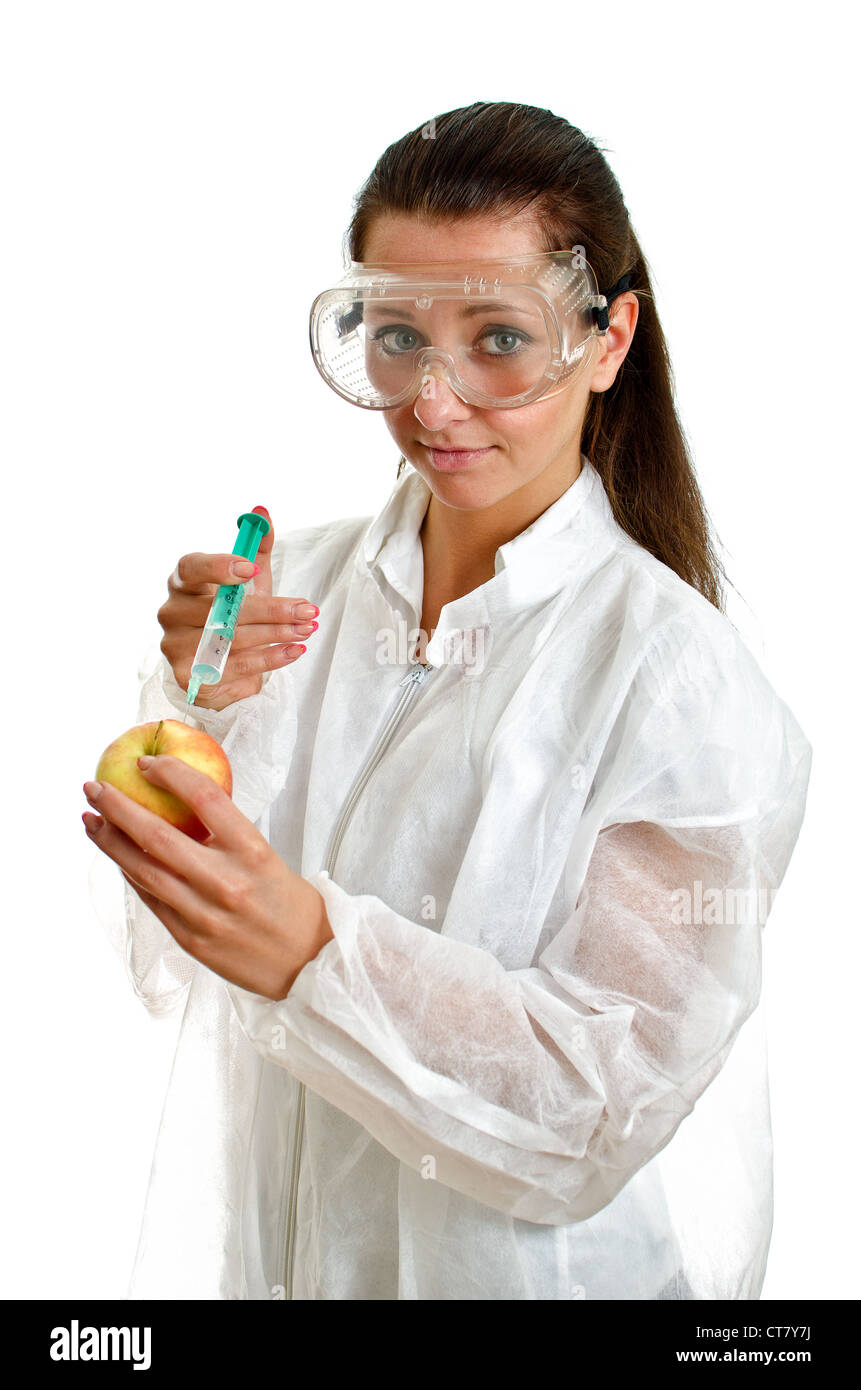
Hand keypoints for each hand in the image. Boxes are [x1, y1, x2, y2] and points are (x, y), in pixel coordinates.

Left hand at [82, 754, 332, 999]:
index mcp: (253, 852)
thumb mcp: (268, 857)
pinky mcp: (189, 939)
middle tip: (94, 788)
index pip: (205, 798)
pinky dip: (130, 873)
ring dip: (110, 842)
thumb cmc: (289, 904)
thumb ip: (226, 835)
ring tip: (91, 820)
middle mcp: (225, 881)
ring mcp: (203, 913)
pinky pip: (150, 899)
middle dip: (118, 807)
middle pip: (157, 835)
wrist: (309, 963)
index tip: (147, 763)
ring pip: (142, 870)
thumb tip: (181, 799)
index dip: (171, 773)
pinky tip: (117, 856)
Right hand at [157, 505, 320, 710]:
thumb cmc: (231, 615)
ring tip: (306, 629)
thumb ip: (256, 548)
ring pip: (233, 638)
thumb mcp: (248, 582)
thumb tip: (262, 513)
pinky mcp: (190, 676)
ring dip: (276, 633)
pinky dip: (270, 658)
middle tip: (307, 609)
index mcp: (182, 582)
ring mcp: (176, 646)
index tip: (252, 569)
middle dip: (271, 609)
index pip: (191, 568)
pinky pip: (236, 666)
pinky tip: (293, 650)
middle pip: (221, 609)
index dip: (220, 567)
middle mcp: (172, 612)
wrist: (220, 667)